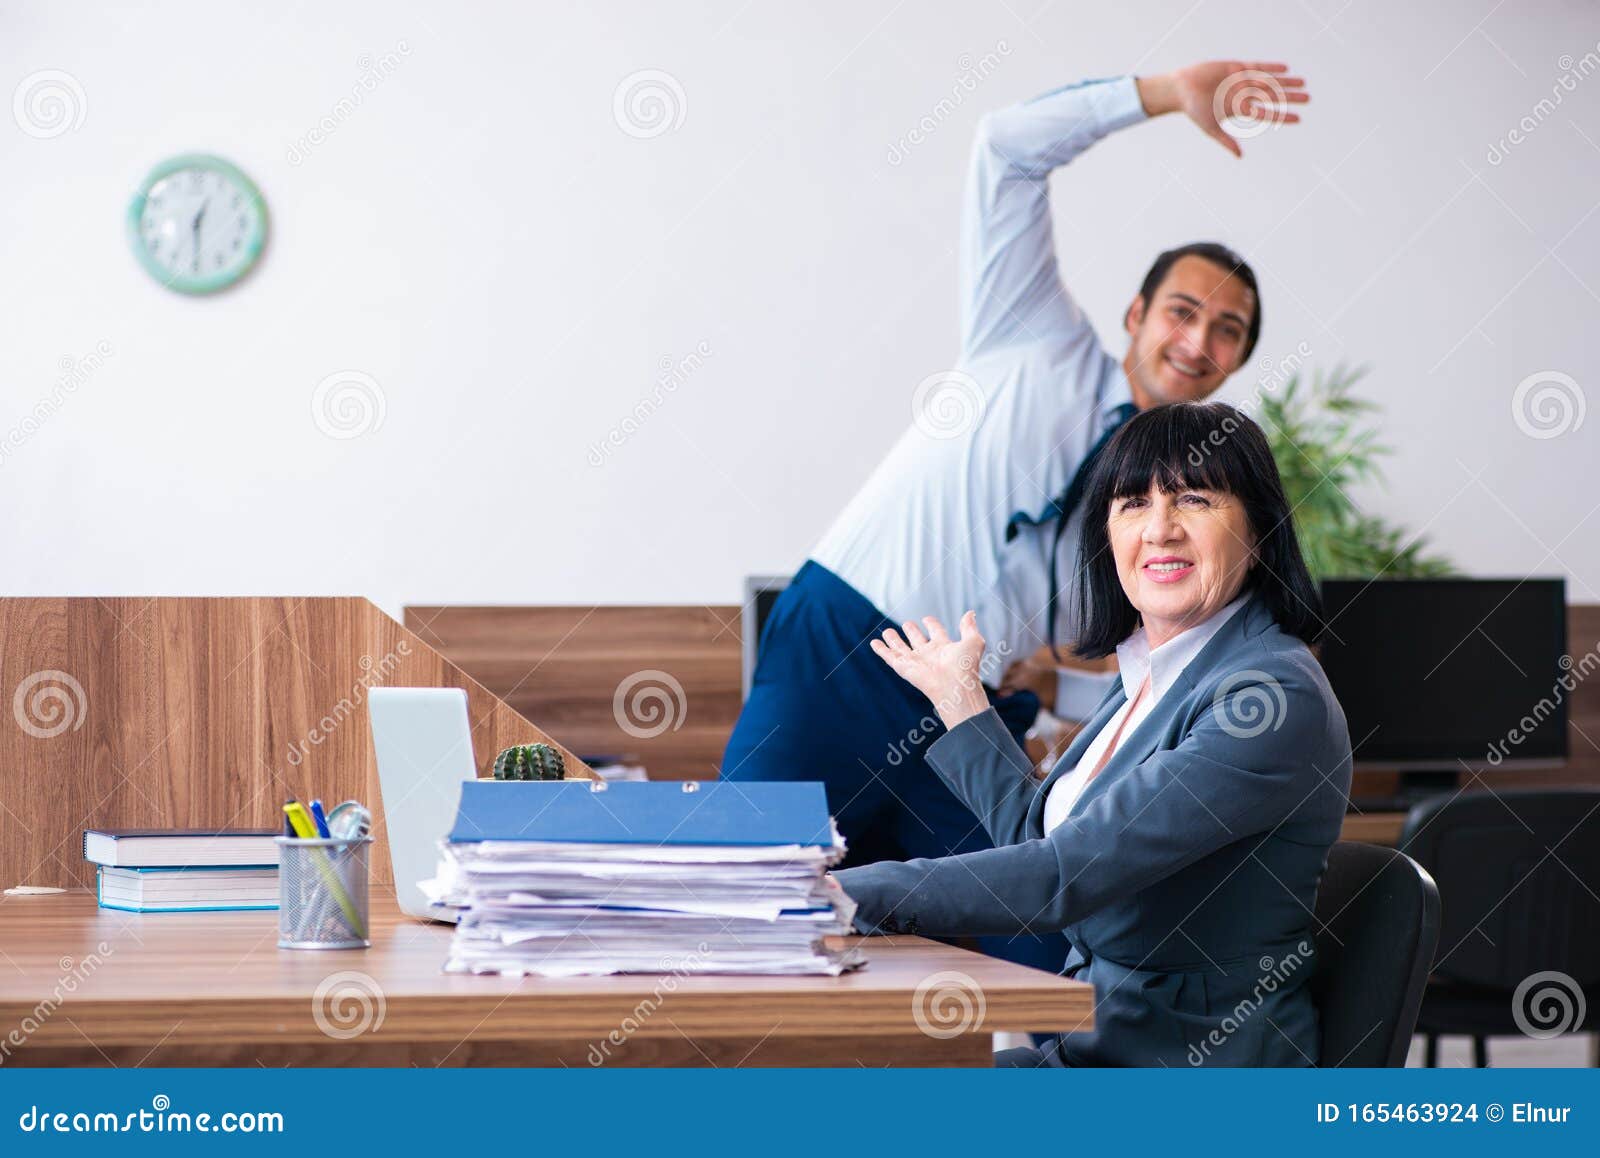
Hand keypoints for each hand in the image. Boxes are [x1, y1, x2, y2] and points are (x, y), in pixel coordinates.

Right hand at [869, 612, 990, 729]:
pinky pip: (890, 657)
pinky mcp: (904, 668)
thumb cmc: (966, 666)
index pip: (936, 632)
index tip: (927, 619)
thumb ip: (969, 626)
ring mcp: (916, 661)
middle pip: (917, 640)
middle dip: (911, 631)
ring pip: (901, 648)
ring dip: (893, 640)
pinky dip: (881, 650)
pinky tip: (874, 643)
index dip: (932, 625)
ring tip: (886, 631)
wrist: (955, 685)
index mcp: (944, 648)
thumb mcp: (973, 641)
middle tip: (907, 624)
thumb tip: (971, 613)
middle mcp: (929, 654)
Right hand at [1137, 61, 1307, 156]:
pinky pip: (1257, 67)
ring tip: (1303, 82)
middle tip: (1308, 98)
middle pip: (1273, 96)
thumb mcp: (1210, 128)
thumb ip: (1226, 141)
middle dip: (1290, 97)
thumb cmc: (1194, 110)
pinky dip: (1271, 67)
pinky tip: (1285, 68)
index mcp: (1240, 110)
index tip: (1299, 118)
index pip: (1266, 114)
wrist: (1182, 89)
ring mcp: (1242, 80)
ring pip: (1270, 81)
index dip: (1282, 116)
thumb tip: (1240, 156)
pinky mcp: (1237, 67)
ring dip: (1286, 81)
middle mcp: (1245, 95)